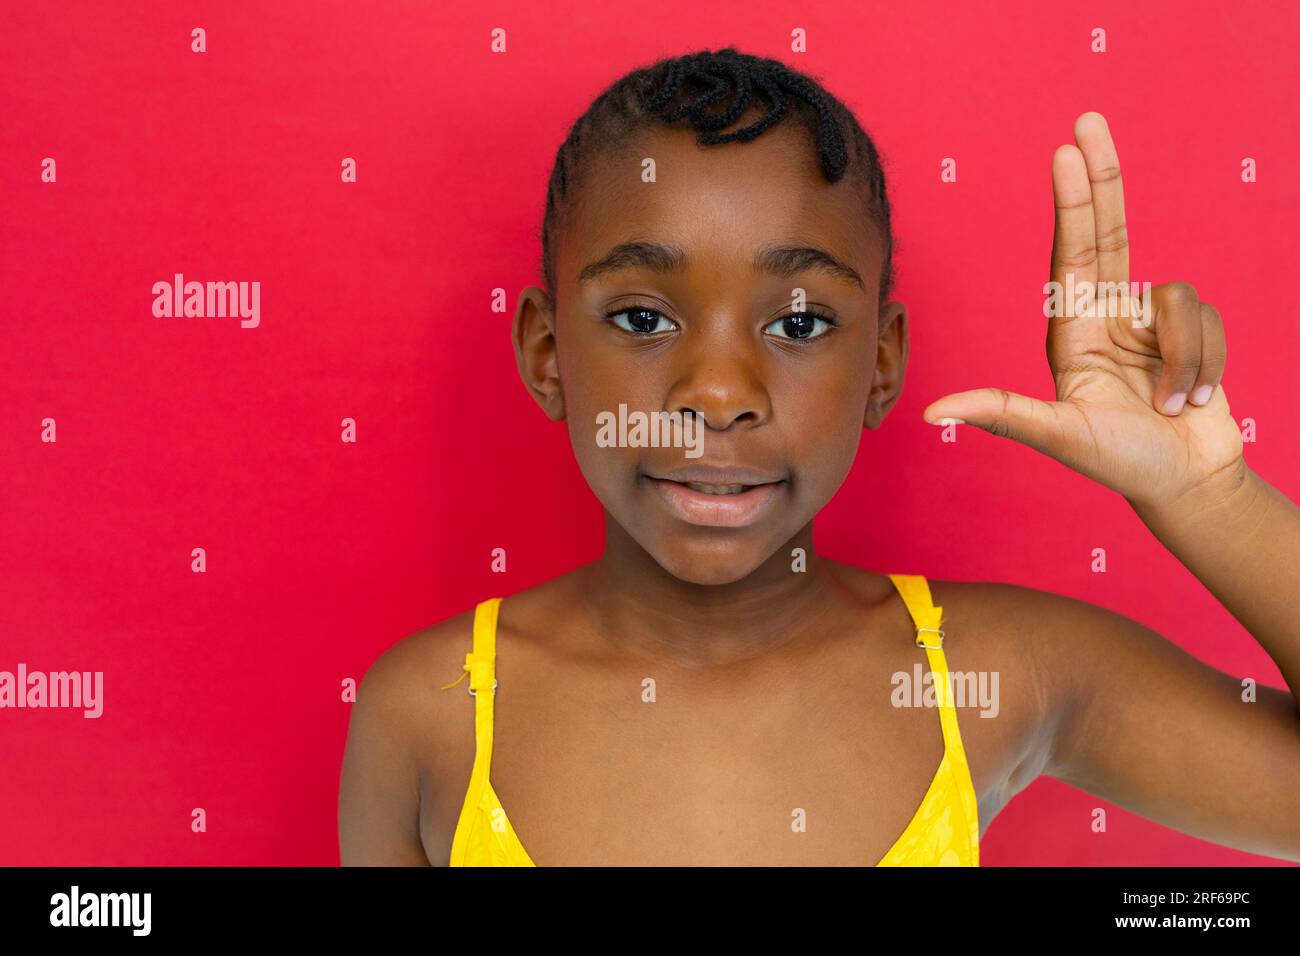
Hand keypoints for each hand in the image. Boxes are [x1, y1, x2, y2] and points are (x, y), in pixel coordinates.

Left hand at [922, 112, 1244, 511]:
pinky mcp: (1194, 331)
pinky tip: (1195, 399)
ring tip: (1170, 405)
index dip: (1071, 203)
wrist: (1187, 485)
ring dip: (1181, 358)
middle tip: (1088, 121)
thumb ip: (1002, 416)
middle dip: (1102, 178)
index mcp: (1072, 331)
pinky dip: (1205, 365)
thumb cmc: (1120, 463)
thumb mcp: (1057, 436)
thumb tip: (930, 413)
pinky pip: (1208, 320)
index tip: (1064, 154)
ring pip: (1176, 297)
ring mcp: (1153, 322)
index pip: (1071, 254)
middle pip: (1109, 232)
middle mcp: (1109, 316)